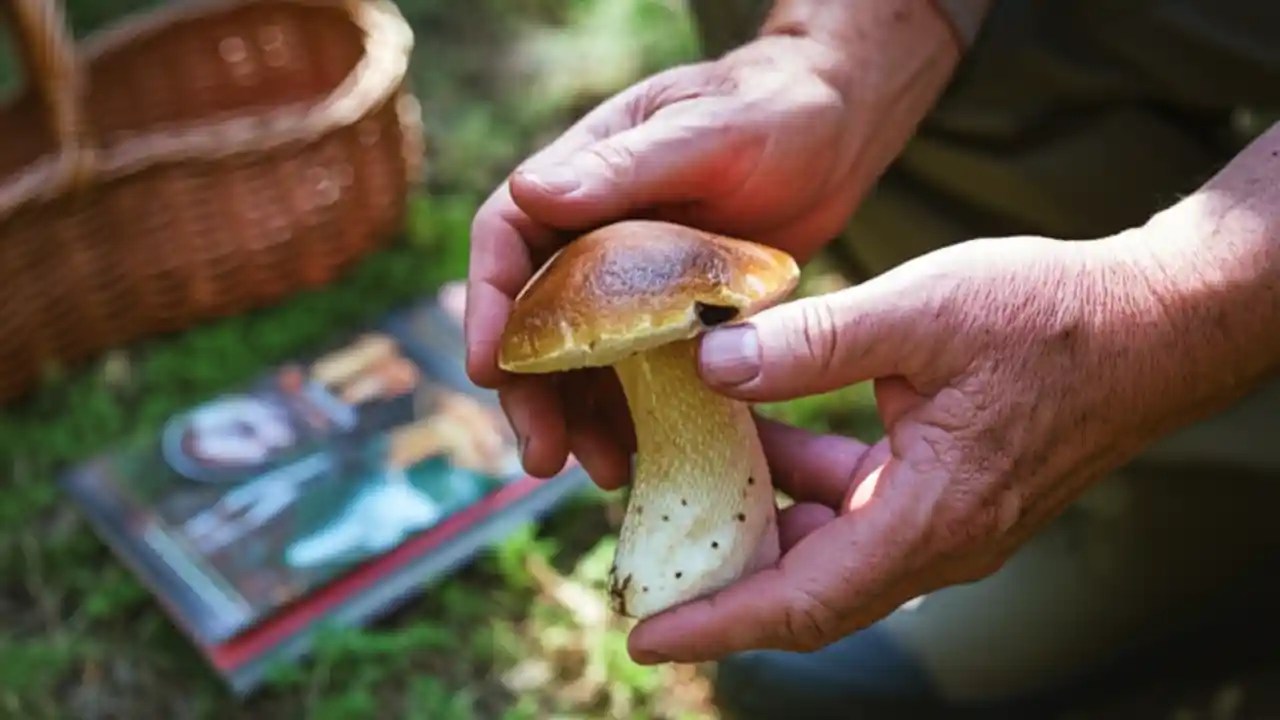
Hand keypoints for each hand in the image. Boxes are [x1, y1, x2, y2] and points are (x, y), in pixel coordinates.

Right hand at [465, 8, 961, 484]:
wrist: (838, 129)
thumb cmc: (773, 105)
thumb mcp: (704, 131)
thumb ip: (623, 167)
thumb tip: (529, 190)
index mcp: (580, 177)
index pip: (506, 239)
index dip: (488, 306)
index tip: (488, 370)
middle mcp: (592, 232)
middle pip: (535, 319)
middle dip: (532, 391)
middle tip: (545, 455)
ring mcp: (632, 278)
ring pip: (584, 358)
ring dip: (583, 417)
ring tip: (606, 471)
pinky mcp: (675, 313)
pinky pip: (643, 372)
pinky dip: (640, 414)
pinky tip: (652, 455)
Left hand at [623, 228, 1228, 662]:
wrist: (1153, 322)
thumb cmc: (1052, 318)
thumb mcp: (921, 313)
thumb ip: (813, 343)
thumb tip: (713, 363)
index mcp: (929, 521)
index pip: (802, 604)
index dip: (717, 624)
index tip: (643, 636)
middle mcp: (937, 541)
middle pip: (807, 590)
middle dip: (722, 578)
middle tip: (643, 553)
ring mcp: (946, 520)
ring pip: (829, 546)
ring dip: (759, 519)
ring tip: (685, 478)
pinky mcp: (951, 490)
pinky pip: (857, 506)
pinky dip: (802, 481)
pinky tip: (761, 429)